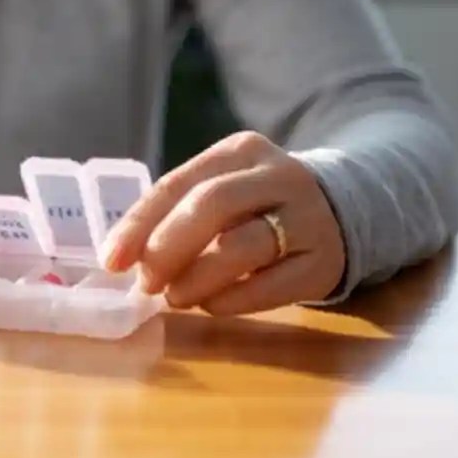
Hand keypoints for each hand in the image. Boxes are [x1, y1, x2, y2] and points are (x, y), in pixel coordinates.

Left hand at [102, 131, 345, 315]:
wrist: (344, 212)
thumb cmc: (258, 206)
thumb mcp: (221, 190)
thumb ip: (174, 214)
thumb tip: (122, 257)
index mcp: (239, 152)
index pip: (177, 183)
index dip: (139, 224)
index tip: (112, 260)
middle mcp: (277, 177)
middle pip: (211, 205)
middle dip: (167, 248)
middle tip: (146, 282)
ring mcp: (306, 218)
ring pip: (242, 246)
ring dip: (197, 278)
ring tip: (175, 298)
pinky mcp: (323, 262)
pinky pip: (270, 287)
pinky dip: (231, 301)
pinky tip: (210, 306)